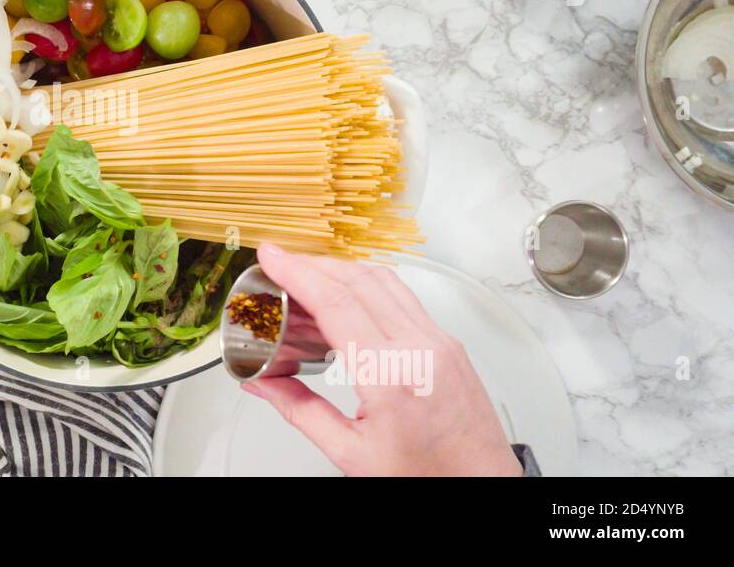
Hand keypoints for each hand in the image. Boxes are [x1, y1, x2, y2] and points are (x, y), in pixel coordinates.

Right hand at [242, 242, 520, 476]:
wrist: (480, 488)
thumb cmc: (428, 476)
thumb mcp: (351, 452)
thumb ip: (301, 412)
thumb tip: (264, 385)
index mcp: (391, 376)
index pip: (336, 302)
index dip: (297, 272)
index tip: (272, 257)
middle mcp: (421, 349)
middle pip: (360, 280)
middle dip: (314, 263)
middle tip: (280, 261)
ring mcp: (440, 342)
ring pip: (386, 281)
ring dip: (343, 269)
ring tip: (309, 274)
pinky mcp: (449, 345)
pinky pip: (404, 298)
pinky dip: (369, 285)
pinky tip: (348, 296)